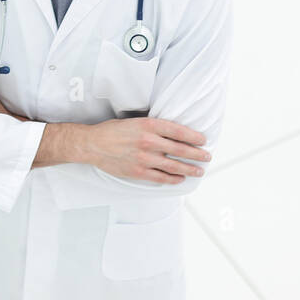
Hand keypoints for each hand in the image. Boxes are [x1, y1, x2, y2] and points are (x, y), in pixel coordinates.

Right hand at [82, 117, 210, 183]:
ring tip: (200, 170)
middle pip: (180, 149)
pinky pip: (161, 177)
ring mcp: (144, 158)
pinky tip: (181, 178)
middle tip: (207, 156)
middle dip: (197, 154)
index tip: (203, 140)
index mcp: (148, 125)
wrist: (93, 144)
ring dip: (190, 169)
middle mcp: (148, 141)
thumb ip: (153, 127)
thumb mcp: (134, 121)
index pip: (178, 131)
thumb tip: (173, 133)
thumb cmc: (113, 130)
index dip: (193, 137)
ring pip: (173, 166)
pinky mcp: (138, 172)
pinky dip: (173, 179)